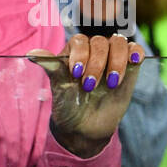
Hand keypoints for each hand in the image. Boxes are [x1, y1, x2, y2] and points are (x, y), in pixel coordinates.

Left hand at [28, 33, 144, 156]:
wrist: (85, 125)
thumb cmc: (68, 104)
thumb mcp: (59, 86)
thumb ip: (50, 66)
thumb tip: (31, 54)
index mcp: (74, 51)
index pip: (80, 40)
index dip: (80, 55)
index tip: (76, 74)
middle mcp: (93, 50)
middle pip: (100, 42)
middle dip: (96, 64)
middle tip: (90, 86)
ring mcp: (112, 57)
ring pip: (118, 43)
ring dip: (116, 62)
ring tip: (111, 83)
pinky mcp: (129, 66)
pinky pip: (135, 50)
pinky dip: (135, 52)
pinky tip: (134, 61)